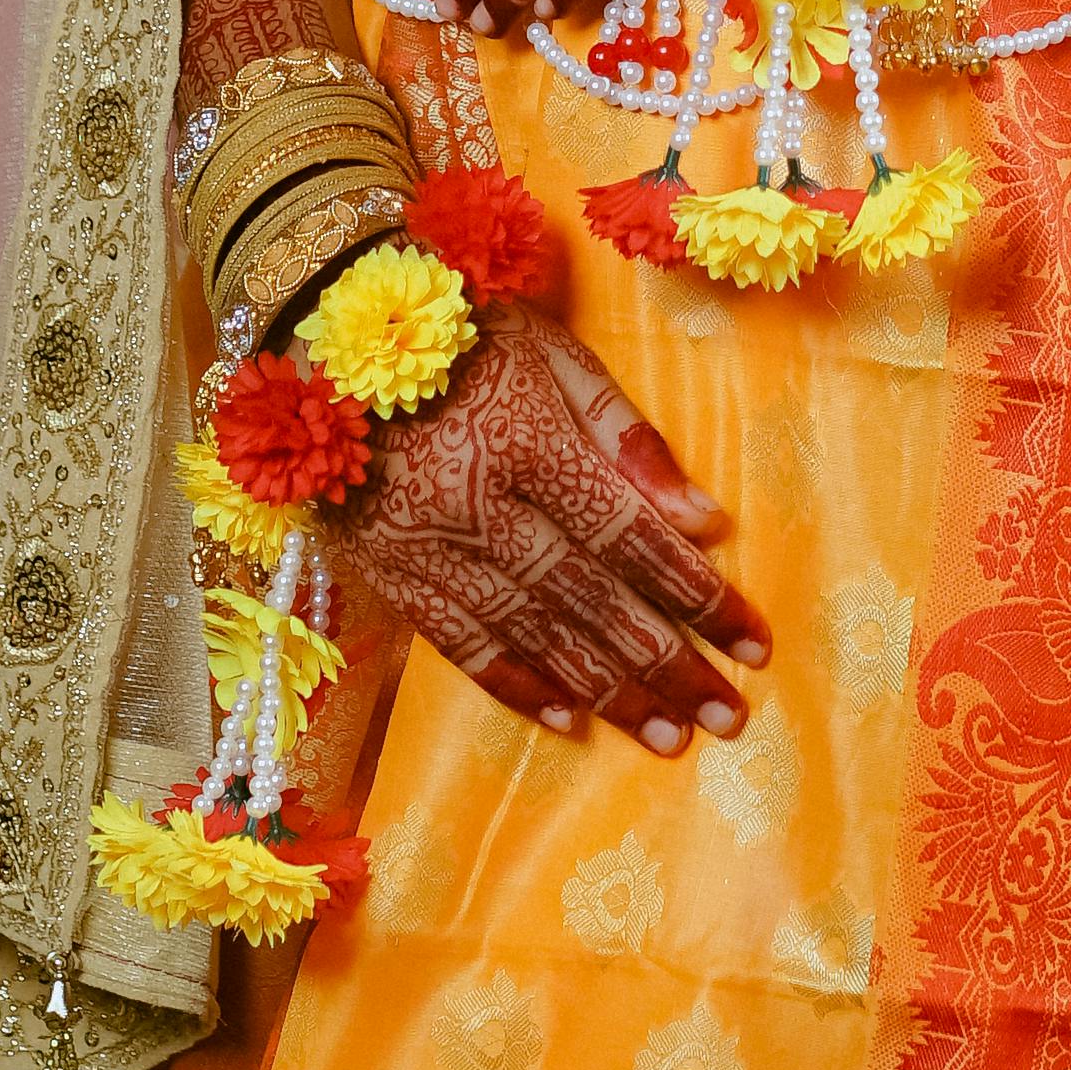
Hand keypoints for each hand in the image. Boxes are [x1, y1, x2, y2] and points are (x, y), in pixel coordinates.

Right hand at [342, 297, 769, 749]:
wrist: (315, 336)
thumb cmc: (458, 332)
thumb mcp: (550, 351)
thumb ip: (624, 434)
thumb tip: (700, 518)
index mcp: (531, 442)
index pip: (632, 537)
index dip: (698, 597)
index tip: (755, 644)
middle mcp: (484, 508)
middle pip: (592, 601)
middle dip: (666, 664)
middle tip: (728, 717)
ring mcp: (432, 549)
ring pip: (534, 636)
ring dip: (608, 692)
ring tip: (669, 737)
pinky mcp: (392, 574)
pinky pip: (462, 645)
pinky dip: (518, 687)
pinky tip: (571, 722)